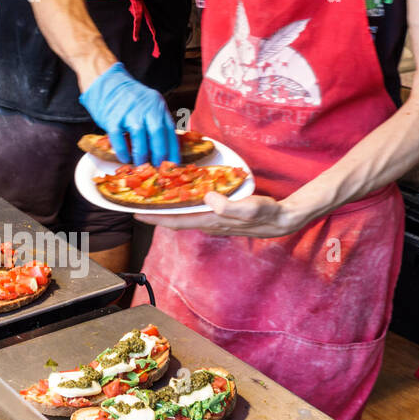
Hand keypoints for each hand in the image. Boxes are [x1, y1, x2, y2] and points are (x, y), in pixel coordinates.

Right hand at [79, 62, 179, 165]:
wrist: (107, 82)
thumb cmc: (129, 99)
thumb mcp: (148, 105)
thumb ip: (156, 122)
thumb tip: (163, 149)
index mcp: (158, 106)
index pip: (170, 130)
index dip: (173, 150)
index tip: (174, 165)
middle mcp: (146, 107)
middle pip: (157, 133)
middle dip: (159, 154)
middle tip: (158, 167)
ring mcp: (129, 111)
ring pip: (139, 136)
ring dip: (141, 154)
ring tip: (141, 165)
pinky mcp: (112, 117)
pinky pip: (119, 137)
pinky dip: (123, 151)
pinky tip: (124, 159)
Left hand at [136, 190, 305, 237]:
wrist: (282, 220)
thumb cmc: (267, 214)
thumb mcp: (250, 208)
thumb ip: (228, 206)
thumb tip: (207, 198)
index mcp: (210, 221)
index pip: (176, 222)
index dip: (155, 218)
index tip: (136, 214)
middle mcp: (208, 223)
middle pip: (175, 220)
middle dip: (156, 214)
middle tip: (138, 202)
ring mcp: (213, 221)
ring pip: (184, 216)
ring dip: (168, 209)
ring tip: (153, 198)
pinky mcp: (219, 215)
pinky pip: (194, 211)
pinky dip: (182, 204)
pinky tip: (180, 196)